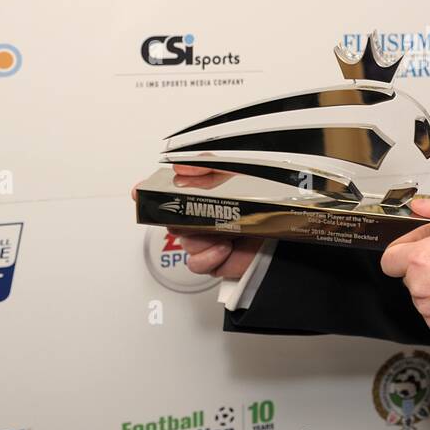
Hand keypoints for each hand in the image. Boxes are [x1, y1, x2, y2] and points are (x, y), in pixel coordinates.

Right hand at [132, 165, 264, 277]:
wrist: (289, 228)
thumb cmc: (267, 200)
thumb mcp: (239, 172)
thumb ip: (209, 165)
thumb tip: (182, 167)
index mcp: (204, 194)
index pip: (168, 191)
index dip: (149, 193)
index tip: (139, 192)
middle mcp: (202, 217)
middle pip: (172, 220)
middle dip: (180, 219)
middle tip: (195, 215)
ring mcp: (208, 239)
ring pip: (185, 243)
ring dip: (200, 238)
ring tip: (221, 232)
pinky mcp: (217, 261)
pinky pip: (197, 264)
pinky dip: (208, 257)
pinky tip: (223, 247)